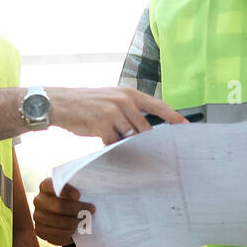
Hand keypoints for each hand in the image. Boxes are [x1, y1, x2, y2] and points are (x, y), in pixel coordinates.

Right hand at [32, 178, 94, 246]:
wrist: (62, 215)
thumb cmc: (71, 199)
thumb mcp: (74, 190)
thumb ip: (78, 189)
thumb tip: (89, 194)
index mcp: (45, 186)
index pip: (53, 186)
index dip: (66, 190)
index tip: (79, 195)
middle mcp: (38, 200)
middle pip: (60, 206)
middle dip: (79, 209)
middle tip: (91, 210)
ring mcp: (37, 216)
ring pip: (60, 222)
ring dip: (76, 222)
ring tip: (85, 221)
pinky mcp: (39, 230)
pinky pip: (57, 234)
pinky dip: (69, 233)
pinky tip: (75, 229)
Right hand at [48, 87, 186, 144]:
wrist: (60, 102)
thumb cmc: (86, 103)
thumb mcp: (111, 99)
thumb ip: (128, 111)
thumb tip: (145, 131)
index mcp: (129, 93)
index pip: (158, 106)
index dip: (174, 118)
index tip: (186, 128)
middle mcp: (123, 100)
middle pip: (145, 128)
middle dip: (147, 142)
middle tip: (152, 152)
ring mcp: (113, 112)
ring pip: (131, 137)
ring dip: (126, 144)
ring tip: (121, 146)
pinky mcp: (101, 124)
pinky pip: (113, 143)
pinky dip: (111, 147)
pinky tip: (105, 143)